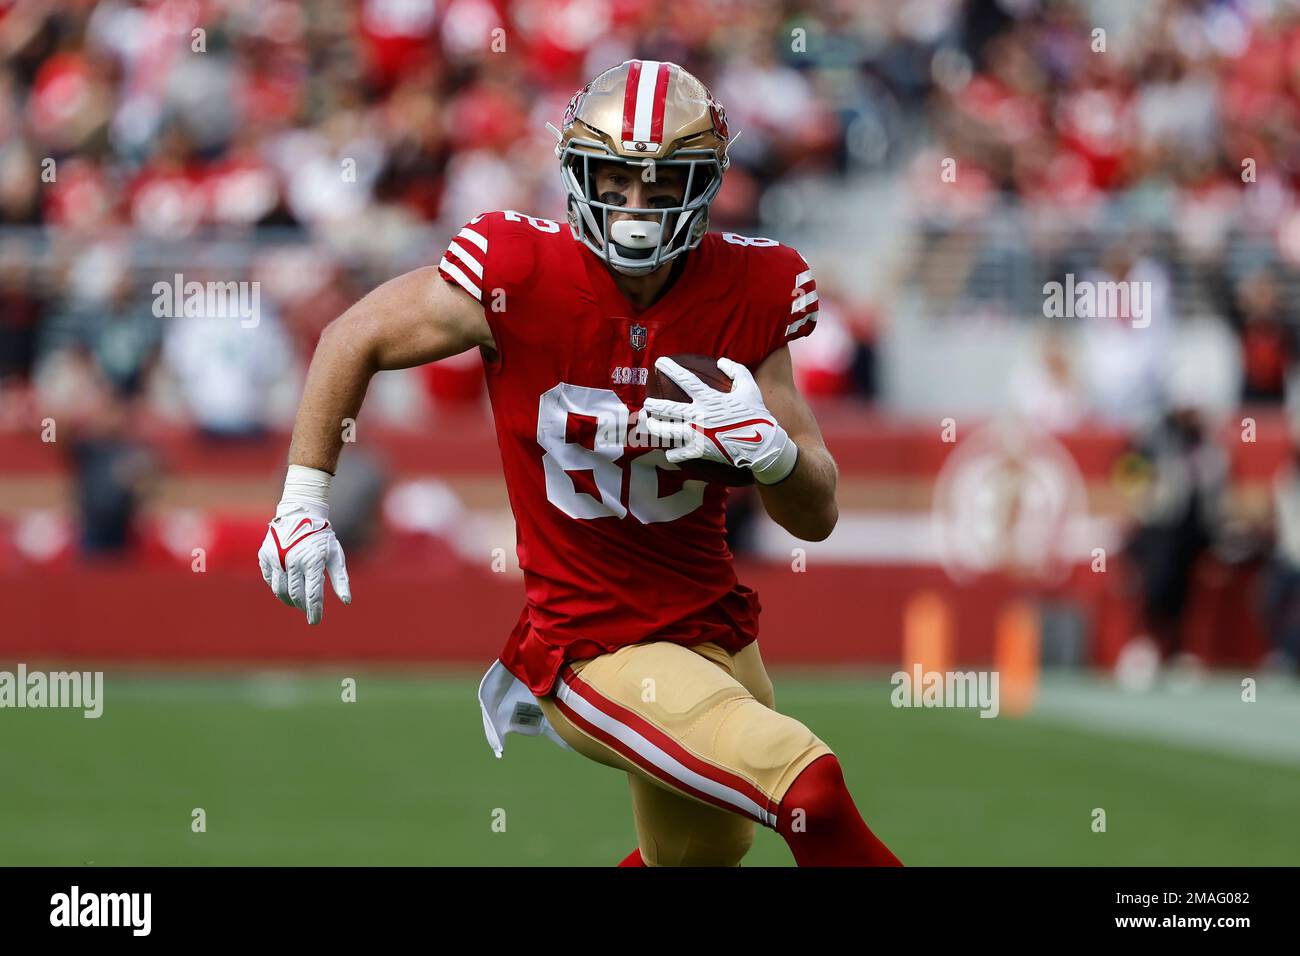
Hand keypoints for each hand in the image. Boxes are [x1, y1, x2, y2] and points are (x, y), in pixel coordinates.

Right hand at [257, 503, 350, 624]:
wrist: (301, 514)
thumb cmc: (322, 537)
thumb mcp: (336, 555)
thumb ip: (340, 579)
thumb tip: (346, 602)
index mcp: (311, 561)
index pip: (312, 595)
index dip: (314, 611)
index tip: (315, 622)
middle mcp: (291, 560)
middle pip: (295, 595)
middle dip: (302, 606)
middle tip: (307, 611)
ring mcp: (275, 558)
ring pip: (279, 590)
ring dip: (288, 600)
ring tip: (297, 603)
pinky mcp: (265, 555)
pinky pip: (270, 579)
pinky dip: (277, 587)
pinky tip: (286, 588)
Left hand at [642, 356, 798, 483]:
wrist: (762, 444)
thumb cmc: (756, 414)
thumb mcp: (749, 387)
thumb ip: (736, 370)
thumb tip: (721, 361)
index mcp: (709, 399)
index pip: (685, 380)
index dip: (671, 369)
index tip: (659, 362)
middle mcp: (699, 416)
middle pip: (668, 409)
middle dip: (653, 404)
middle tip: (647, 402)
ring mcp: (697, 435)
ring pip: (667, 431)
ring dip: (654, 427)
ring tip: (648, 422)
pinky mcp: (700, 451)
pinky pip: (680, 454)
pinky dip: (673, 454)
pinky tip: (669, 453)